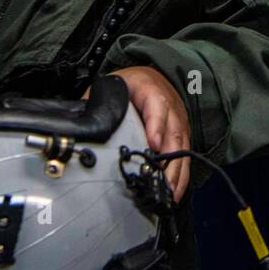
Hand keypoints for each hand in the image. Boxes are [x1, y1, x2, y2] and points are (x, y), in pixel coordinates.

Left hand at [87, 66, 191, 201]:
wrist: (149, 76)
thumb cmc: (129, 85)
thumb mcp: (112, 87)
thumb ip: (99, 105)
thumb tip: (84, 128)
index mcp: (150, 90)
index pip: (157, 106)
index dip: (156, 125)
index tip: (153, 144)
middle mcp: (170, 106)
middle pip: (174, 132)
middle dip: (169, 159)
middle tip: (160, 181)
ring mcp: (179, 121)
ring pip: (181, 147)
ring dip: (176, 171)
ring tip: (168, 192)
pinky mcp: (182, 134)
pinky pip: (184, 155)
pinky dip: (180, 175)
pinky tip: (174, 192)